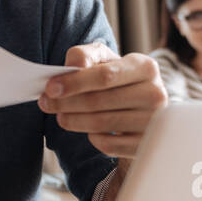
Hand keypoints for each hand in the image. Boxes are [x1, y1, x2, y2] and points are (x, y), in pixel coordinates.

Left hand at [38, 43, 167, 157]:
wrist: (143, 109)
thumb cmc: (118, 80)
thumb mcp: (104, 60)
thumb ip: (85, 55)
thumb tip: (72, 66)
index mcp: (146, 67)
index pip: (105, 76)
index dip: (74, 82)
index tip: (50, 88)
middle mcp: (155, 94)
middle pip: (99, 101)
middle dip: (65, 103)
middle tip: (46, 103)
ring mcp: (153, 122)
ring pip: (101, 124)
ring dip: (72, 120)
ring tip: (61, 116)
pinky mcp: (145, 145)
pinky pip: (109, 145)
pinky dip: (92, 137)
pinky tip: (88, 129)